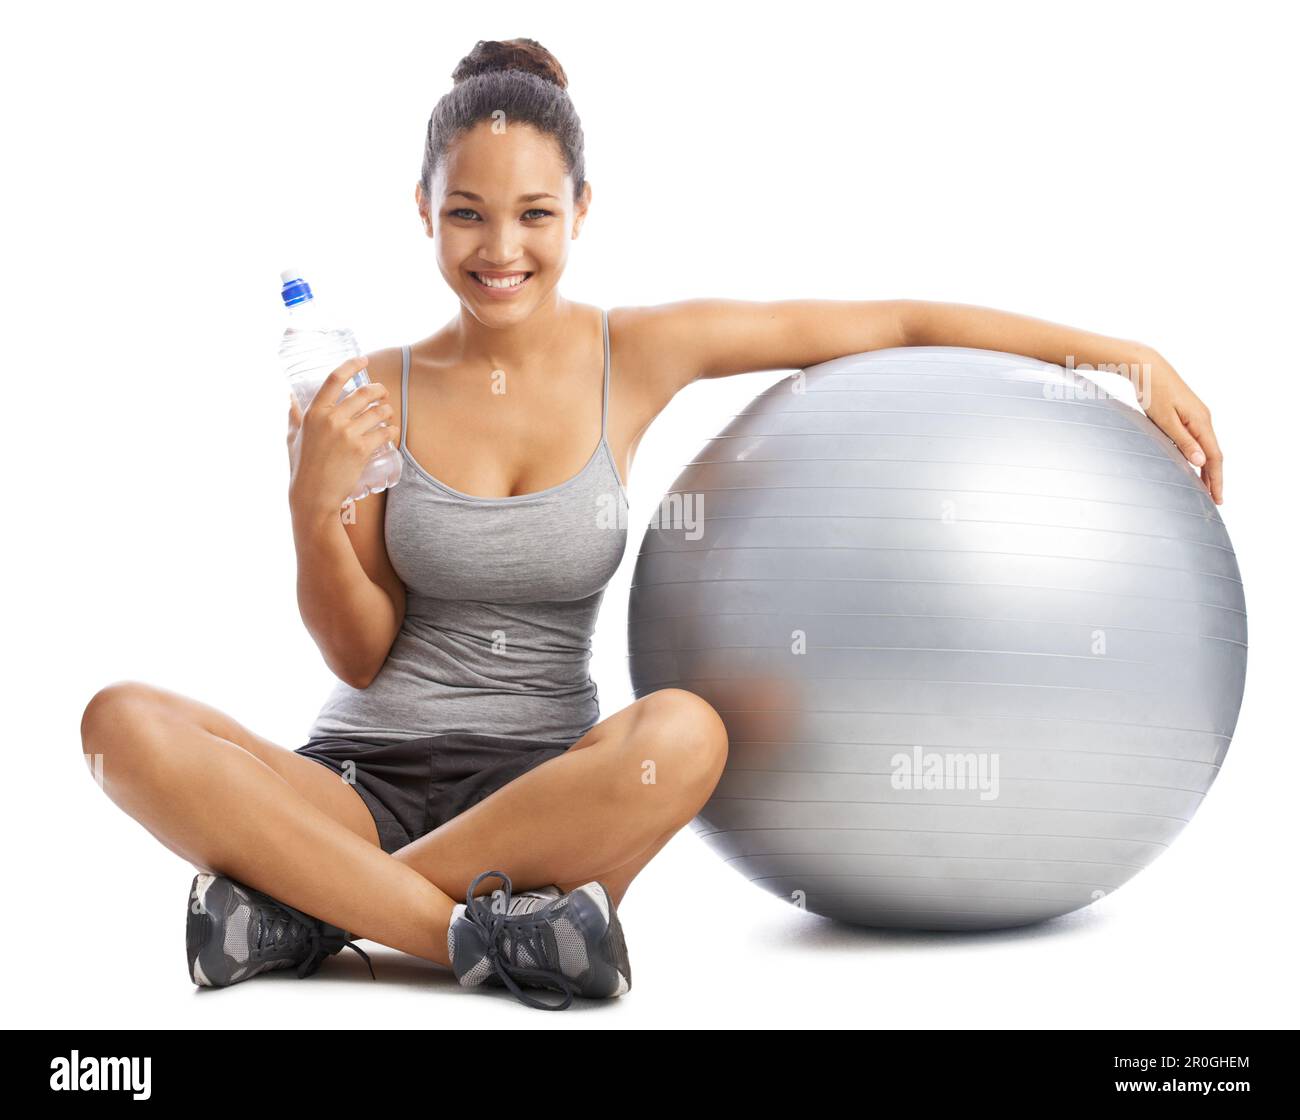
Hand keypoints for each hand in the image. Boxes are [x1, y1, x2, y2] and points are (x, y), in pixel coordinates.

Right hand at [287, 356, 394, 518]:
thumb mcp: (292, 437)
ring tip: (388, 413)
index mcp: (313, 413)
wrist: (313, 496)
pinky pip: (385, 432)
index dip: (351, 366)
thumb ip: (294, 416)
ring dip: (388, 410)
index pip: (334, 379)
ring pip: (378, 412)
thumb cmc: (302, 467)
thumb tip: (291, 397)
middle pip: (364, 393)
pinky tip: (392, 431)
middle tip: (383, 394)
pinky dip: (392, 430)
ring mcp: (347, 434)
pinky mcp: (361, 449)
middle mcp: (331, 419)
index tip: (363, 361)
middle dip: (379, 390)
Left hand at [1136, 349, 1222, 504]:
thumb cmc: (1154, 393)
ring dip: (1207, 468)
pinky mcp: (1188, 414)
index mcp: (1201, 422)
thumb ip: (1184, 442)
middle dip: (1214, 478)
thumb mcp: (1166, 420)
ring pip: (1207, 447)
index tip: (1217, 498)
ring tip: (1205, 488)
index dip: (1216, 480)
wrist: (1149, 369)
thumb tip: (1202, 462)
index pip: (1215, 457)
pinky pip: (1198, 439)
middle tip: (1214, 499)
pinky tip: (1194, 464)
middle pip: (1214, 454)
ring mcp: (1197, 416)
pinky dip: (1199, 455)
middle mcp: (1204, 419)